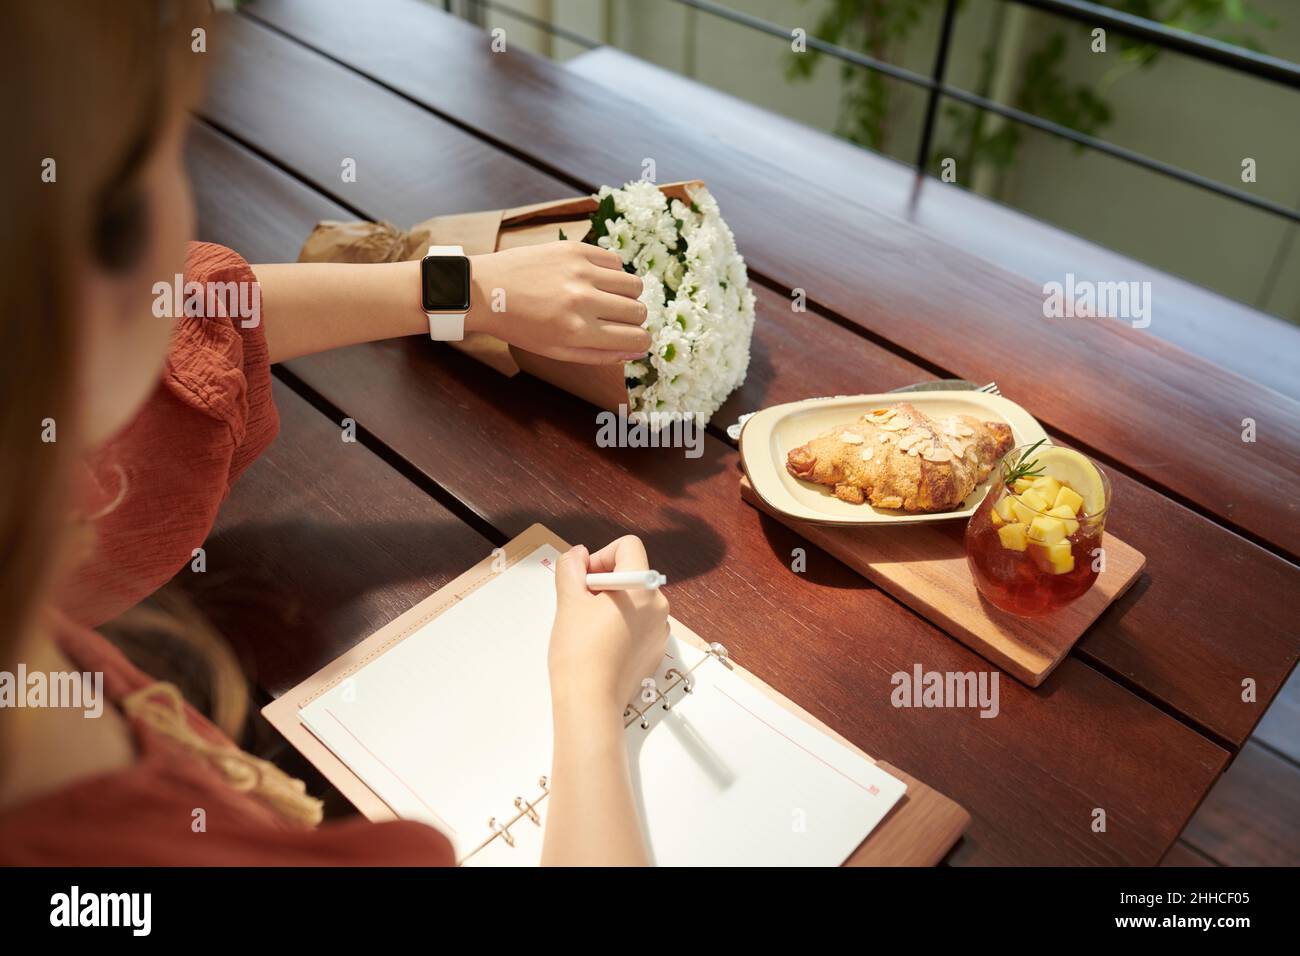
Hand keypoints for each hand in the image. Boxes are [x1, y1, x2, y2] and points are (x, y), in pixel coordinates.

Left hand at [467, 241, 649, 364]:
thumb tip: (638, 351)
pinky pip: (615, 261)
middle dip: (633, 320)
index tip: (633, 338)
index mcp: (579, 332)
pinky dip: (611, 273)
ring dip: (626, 295)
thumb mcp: (557, 351)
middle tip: (615, 319)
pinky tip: (594, 279)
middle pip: (639, 311)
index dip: (640, 341)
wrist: (486, 290)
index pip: (636, 338)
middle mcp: (583, 301)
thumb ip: (600, 354)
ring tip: (607, 298)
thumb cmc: (520, 326)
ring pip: (633, 284)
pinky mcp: (575, 249)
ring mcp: (581, 272)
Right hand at [549, 536, 669, 711]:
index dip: (601, 556)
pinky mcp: (654, 650)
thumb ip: (572, 568)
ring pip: (633, 600)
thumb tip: (579, 554)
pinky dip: (620, 625)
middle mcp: (660, 606)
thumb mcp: (569, 601)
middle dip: (603, 583)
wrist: (591, 702)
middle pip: (630, 574)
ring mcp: (660, 630)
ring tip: (588, 629)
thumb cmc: (579, 651)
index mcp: (643, 587)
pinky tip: (601, 645)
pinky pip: (638, 623)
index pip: (628, 547)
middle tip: (580, 606)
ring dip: (610, 605)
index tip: (584, 581)